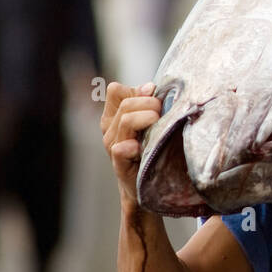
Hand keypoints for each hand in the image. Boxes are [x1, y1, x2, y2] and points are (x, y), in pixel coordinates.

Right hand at [100, 80, 160, 206]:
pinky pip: (120, 150)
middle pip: (125, 104)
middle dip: (148, 104)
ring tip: (157, 122)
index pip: (115, 91)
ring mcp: (113, 146)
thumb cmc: (149, 148)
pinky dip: (130, 146)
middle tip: (161, 111)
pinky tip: (139, 147)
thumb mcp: (147, 122)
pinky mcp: (120, 164)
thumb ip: (146, 102)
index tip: (153, 95)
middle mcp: (110, 129)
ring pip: (125, 121)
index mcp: (113, 116)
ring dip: (145, 118)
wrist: (145, 185)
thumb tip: (150, 86)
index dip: (136, 91)